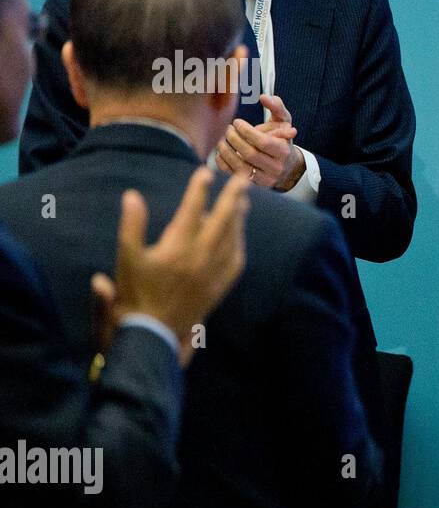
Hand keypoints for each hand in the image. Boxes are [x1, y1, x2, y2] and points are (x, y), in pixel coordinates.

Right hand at [95, 167, 249, 365]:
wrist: (153, 335)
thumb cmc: (135, 296)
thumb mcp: (126, 259)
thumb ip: (131, 226)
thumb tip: (132, 195)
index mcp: (177, 248)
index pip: (192, 210)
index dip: (199, 189)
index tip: (204, 172)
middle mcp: (201, 257)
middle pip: (223, 219)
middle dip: (233, 196)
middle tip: (243, 178)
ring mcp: (213, 273)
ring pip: (233, 238)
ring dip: (239, 217)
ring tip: (242, 201)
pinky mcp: (219, 288)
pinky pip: (236, 260)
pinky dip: (239, 243)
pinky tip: (239, 237)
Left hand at [214, 94, 303, 190]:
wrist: (286, 167)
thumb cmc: (281, 140)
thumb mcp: (284, 122)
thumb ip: (277, 107)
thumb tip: (265, 97)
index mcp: (284, 151)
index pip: (262, 142)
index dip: (246, 131)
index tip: (236, 122)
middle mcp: (276, 167)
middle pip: (250, 153)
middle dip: (234, 139)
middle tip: (227, 129)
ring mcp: (264, 178)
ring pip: (240, 166)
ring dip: (226, 151)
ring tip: (221, 140)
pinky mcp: (254, 185)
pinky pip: (233, 175)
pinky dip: (223, 163)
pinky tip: (220, 152)